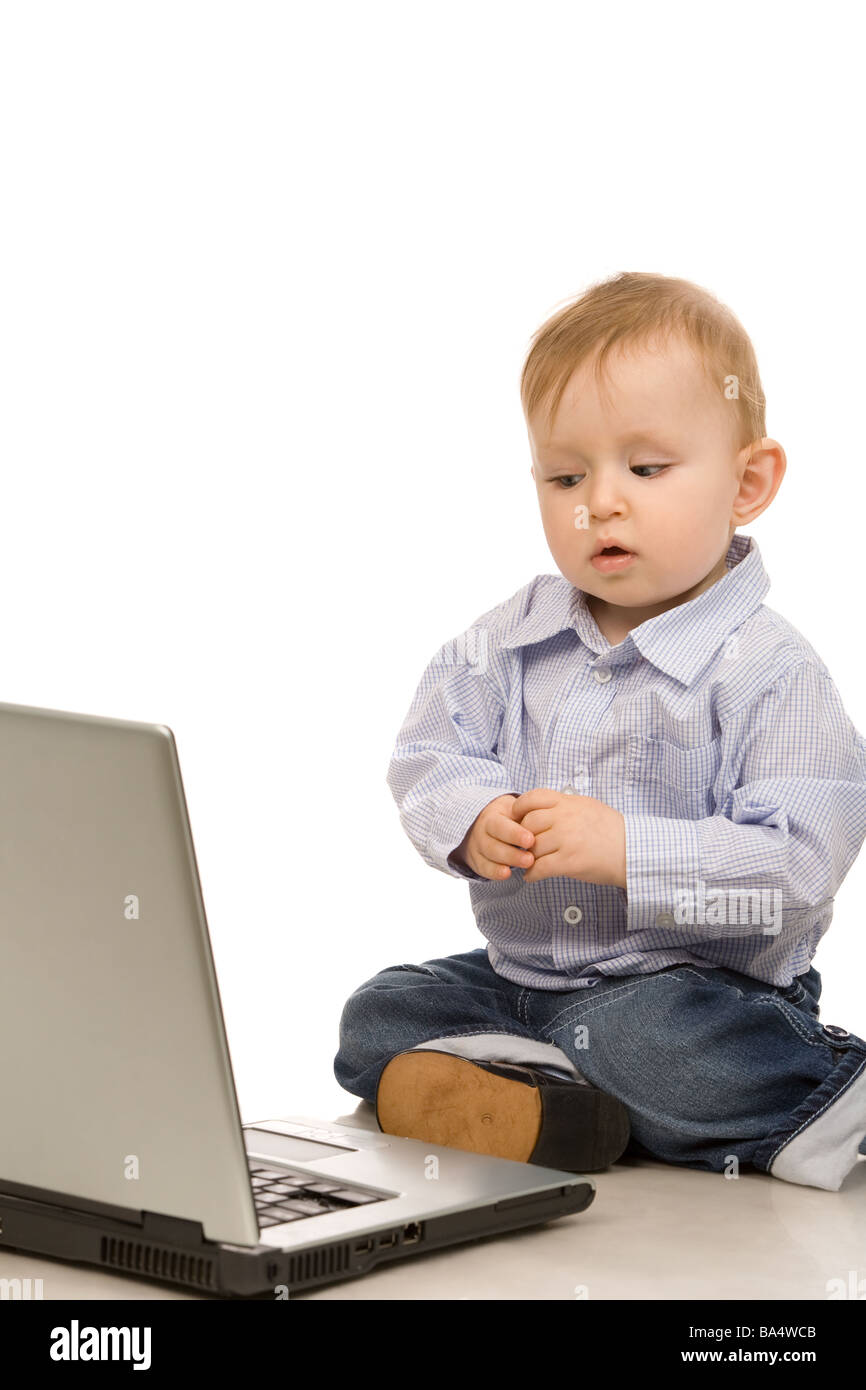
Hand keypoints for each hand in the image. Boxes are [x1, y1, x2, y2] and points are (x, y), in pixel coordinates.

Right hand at [453, 793, 536, 879]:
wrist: (487, 825)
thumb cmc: (509, 818)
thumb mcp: (515, 810)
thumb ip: (525, 814)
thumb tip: (541, 819)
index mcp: (491, 817)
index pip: (500, 826)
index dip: (514, 834)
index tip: (530, 840)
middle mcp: (481, 832)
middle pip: (493, 844)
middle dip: (512, 853)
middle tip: (530, 859)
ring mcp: (478, 848)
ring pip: (489, 857)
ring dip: (507, 862)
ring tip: (526, 865)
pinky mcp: (478, 862)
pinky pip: (484, 869)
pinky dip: (494, 873)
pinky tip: (507, 874)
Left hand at [510, 788, 626, 887]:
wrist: (632, 851)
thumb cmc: (612, 831)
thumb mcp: (588, 807)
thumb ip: (565, 806)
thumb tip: (544, 807)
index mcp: (569, 803)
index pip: (534, 797)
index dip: (520, 807)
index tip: (517, 818)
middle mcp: (566, 818)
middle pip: (529, 823)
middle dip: (522, 836)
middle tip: (522, 846)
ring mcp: (567, 839)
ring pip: (532, 847)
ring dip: (526, 857)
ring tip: (527, 863)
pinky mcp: (570, 861)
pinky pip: (540, 867)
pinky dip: (531, 874)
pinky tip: (531, 876)